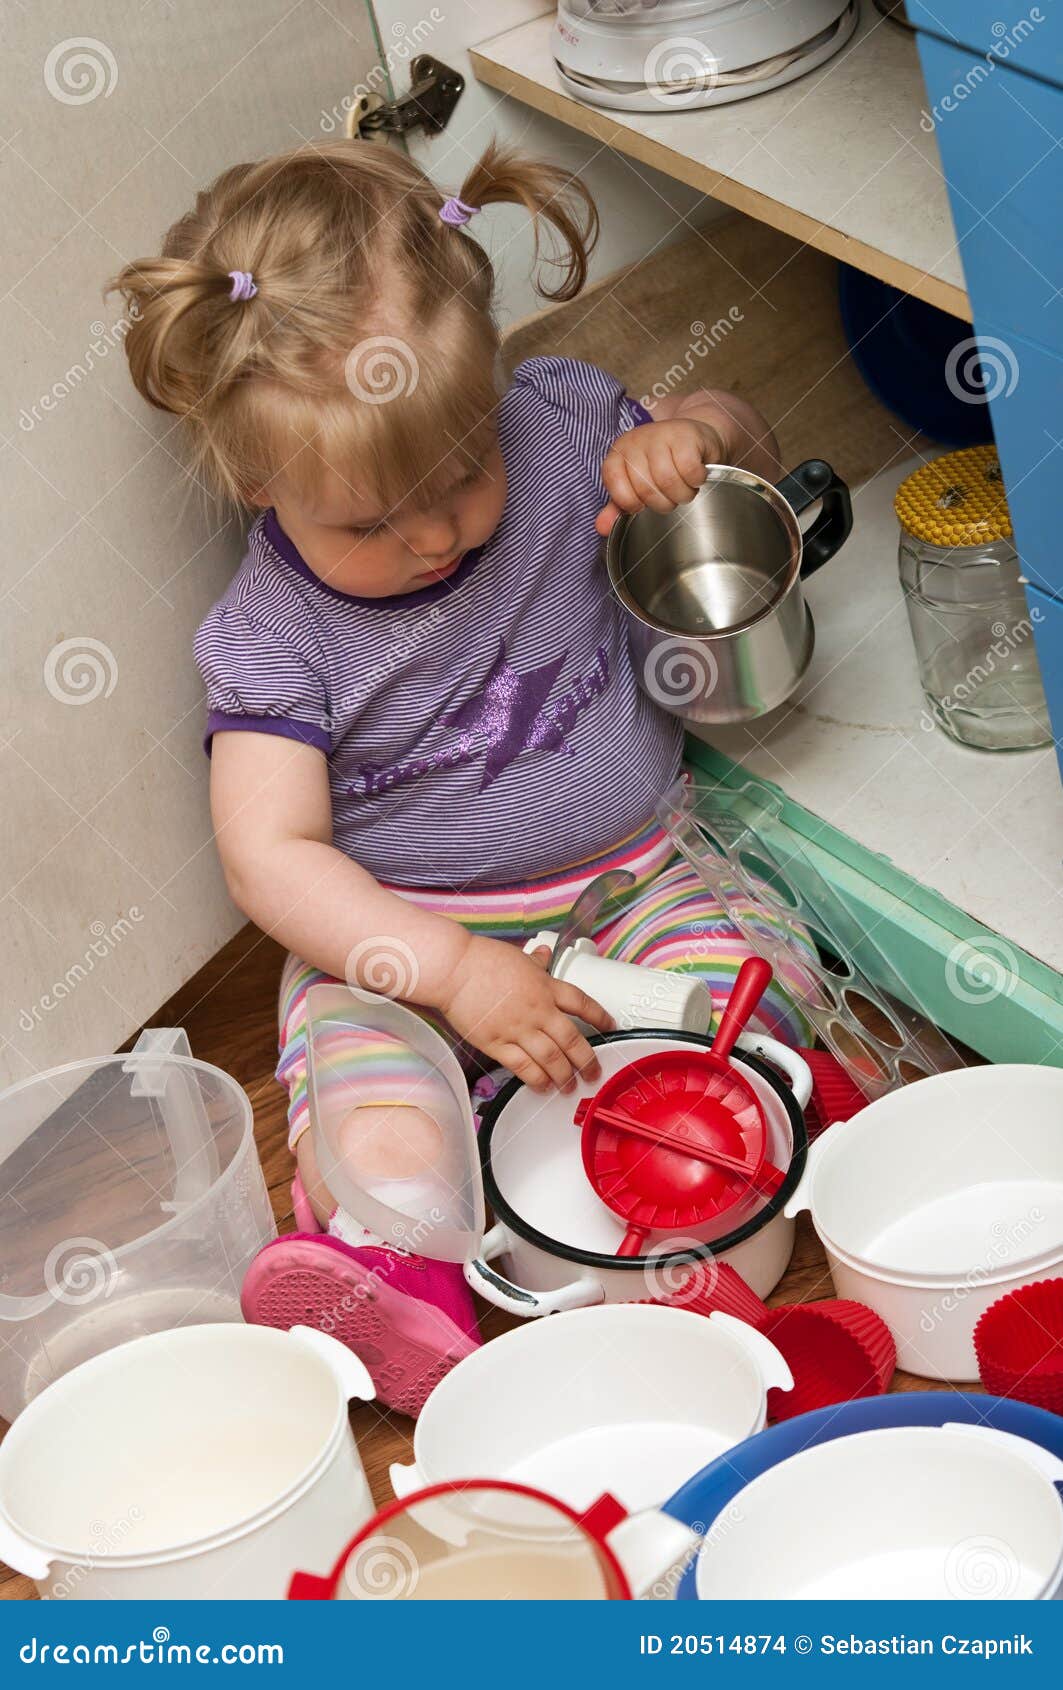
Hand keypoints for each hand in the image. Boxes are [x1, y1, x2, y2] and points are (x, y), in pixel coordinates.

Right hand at [435, 935, 613, 1092]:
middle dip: (586, 1061)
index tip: (609, 1026)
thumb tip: (545, 955)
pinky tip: (543, 1087)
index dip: (600, 1017)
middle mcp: (538, 1010)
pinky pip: (523, 1067)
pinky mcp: (497, 1043)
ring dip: (564, 1076)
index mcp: (546, 987)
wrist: (454, 970)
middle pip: (572, 1040)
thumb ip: (536, 963)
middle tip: (593, 1073)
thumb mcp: (518, 957)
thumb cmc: (482, 960)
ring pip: (551, 1059)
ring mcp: (518, 1029)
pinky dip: (536, 1080)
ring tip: (569, 1086)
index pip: (582, 1004)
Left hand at [596, 418, 723, 536]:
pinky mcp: (686, 435)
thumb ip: (619, 505)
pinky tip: (695, 477)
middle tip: (670, 497)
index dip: (631, 502)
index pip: (615, 484)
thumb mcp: (636, 484)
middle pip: (645, 488)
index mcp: (618, 453)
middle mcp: (636, 441)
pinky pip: (689, 470)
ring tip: (684, 489)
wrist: (695, 438)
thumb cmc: (664, 464)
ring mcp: (661, 435)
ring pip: (668, 480)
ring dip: (681, 495)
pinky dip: (695, 481)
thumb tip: (601, 527)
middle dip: (662, 503)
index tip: (642, 504)